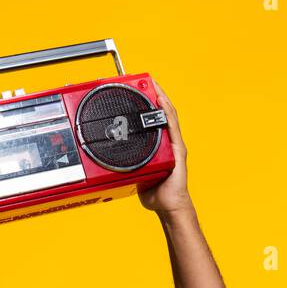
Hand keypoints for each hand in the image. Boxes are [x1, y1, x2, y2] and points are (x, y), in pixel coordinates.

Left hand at [137, 81, 193, 216]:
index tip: (139, 91)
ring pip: (168, 116)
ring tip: (153, 85)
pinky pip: (172, 128)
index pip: (153, 120)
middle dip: (154, 95)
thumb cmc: (155, 193)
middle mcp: (168, 142)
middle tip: (145, 81)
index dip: (147, 104)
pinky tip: (161, 102)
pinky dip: (166, 113)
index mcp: (159, 146)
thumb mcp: (135, 173)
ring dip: (161, 98)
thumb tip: (109, 159)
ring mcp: (174, 145)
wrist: (167, 206)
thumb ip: (125, 163)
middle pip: (162, 113)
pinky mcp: (178, 150)